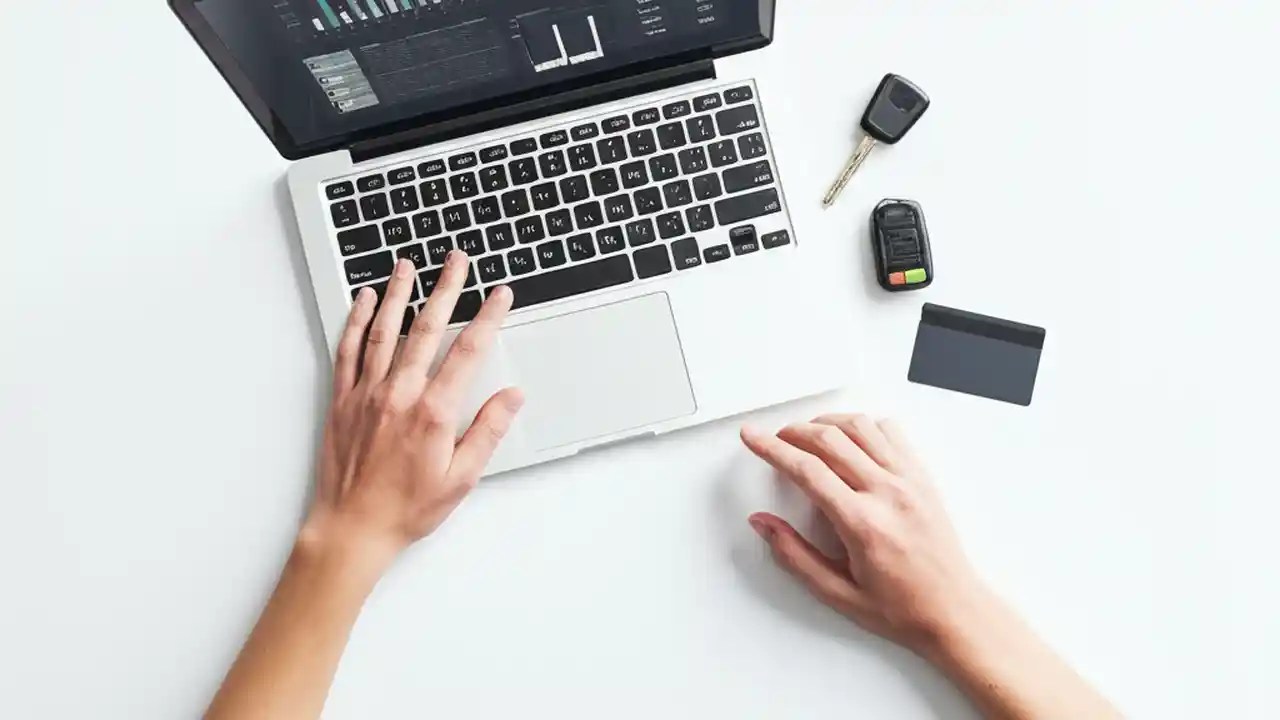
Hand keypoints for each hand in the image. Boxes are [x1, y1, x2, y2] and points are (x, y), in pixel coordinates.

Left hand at [302, 252, 522, 569]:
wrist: (351, 529)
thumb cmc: (406, 509)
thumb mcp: (462, 478)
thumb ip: (487, 431)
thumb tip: (512, 397)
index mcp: (433, 412)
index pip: (468, 352)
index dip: (488, 317)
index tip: (500, 295)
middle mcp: (398, 394)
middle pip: (426, 328)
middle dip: (445, 289)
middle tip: (456, 260)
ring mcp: (367, 394)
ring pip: (385, 330)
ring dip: (398, 293)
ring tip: (407, 265)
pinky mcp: (342, 401)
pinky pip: (349, 351)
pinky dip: (357, 322)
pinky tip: (363, 300)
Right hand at [742, 415, 990, 655]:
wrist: (955, 611)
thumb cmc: (903, 608)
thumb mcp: (838, 594)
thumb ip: (795, 556)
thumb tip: (763, 524)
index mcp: (863, 524)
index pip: (807, 470)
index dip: (772, 449)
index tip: (753, 438)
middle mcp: (888, 494)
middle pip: (830, 438)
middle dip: (793, 432)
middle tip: (776, 439)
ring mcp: (909, 481)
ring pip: (860, 426)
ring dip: (827, 422)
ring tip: (808, 434)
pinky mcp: (922, 477)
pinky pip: (891, 432)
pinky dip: (864, 426)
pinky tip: (851, 438)